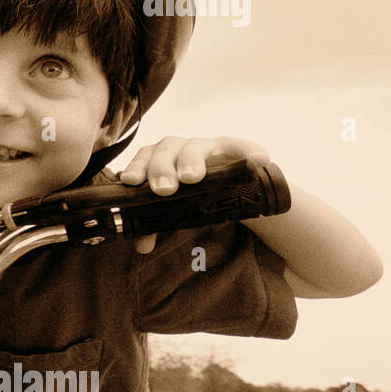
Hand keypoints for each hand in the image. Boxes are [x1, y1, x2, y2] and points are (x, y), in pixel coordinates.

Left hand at [119, 135, 270, 252]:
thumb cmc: (189, 195)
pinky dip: (251, 151)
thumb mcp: (172, 209)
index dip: (136, 168)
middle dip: (161, 169)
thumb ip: (154, 226)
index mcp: (158, 159)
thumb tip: (142, 245)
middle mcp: (179, 148)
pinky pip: (242, 146)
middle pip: (166, 150)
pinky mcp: (233, 148)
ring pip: (195, 148)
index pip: (144, 158)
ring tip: (193, 178)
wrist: (226, 186)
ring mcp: (206, 146)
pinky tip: (259, 159)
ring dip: (191, 161)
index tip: (131, 181)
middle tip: (163, 189)